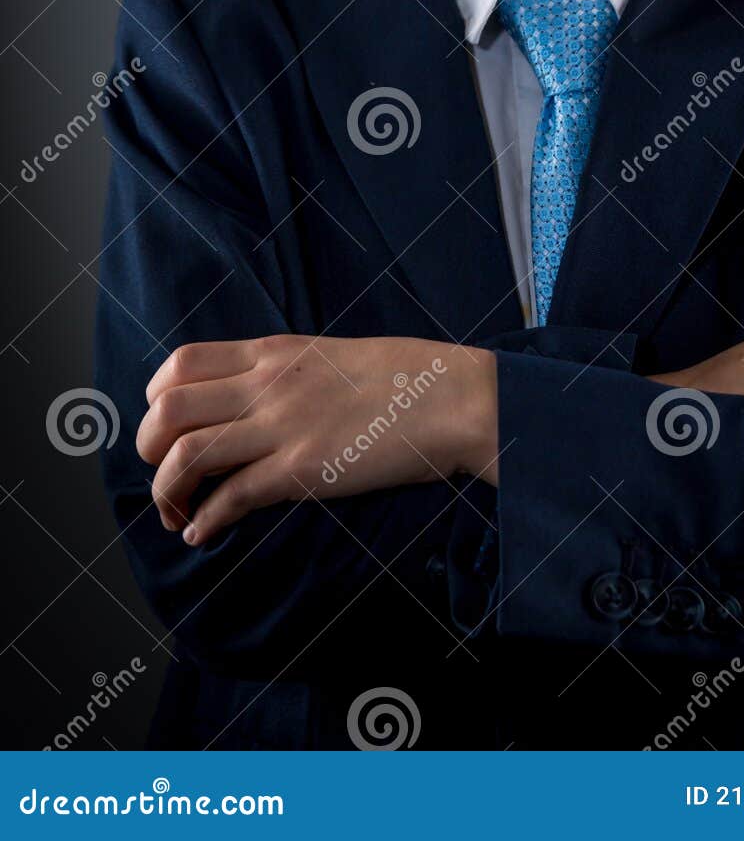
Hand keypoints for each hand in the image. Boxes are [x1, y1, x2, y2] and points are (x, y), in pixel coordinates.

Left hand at [136, 334, 497, 544]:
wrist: (452, 396)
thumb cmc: (404, 377)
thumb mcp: (329, 355)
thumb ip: (286, 372)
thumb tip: (256, 400)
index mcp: (273, 352)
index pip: (180, 363)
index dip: (155, 399)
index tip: (168, 427)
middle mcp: (267, 384)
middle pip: (167, 409)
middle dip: (148, 450)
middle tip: (165, 476)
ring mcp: (283, 426)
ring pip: (185, 455)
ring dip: (165, 492)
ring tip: (177, 513)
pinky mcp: (303, 469)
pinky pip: (230, 497)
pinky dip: (205, 521)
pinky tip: (204, 534)